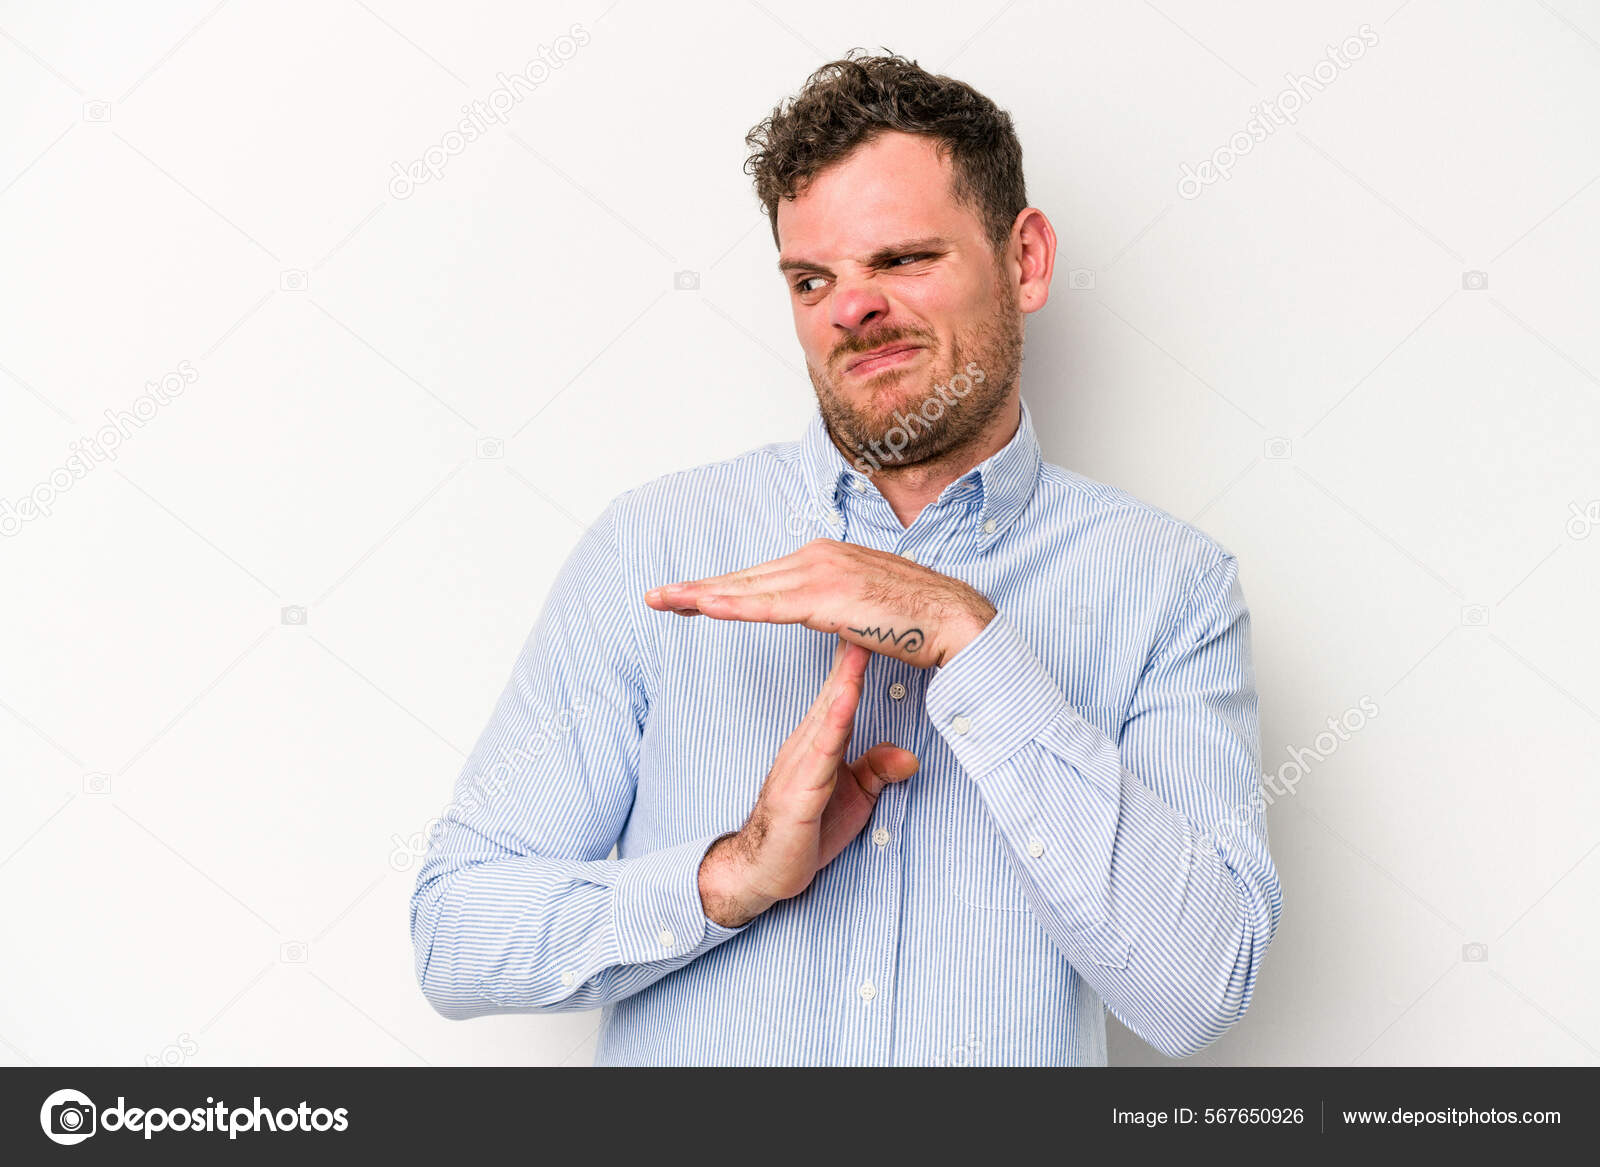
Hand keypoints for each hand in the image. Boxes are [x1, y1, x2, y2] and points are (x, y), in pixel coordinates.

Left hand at [645, 539, 996, 667]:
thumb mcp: (863, 608)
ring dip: (701, 597)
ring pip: (747, 589)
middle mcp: (817, 558)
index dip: (721, 588)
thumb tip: (820, 616)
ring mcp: (821, 574)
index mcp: (825, 559)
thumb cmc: (916, 619)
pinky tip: (702, 609)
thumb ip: (834, 607)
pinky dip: (732, 607)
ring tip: (663, 602)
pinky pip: (768, 606)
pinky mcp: (828, 599)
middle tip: (655, 597)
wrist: (955, 620)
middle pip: (744, 578)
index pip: (760, 576)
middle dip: (696, 589)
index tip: (686, 598)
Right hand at [697, 639, 918, 927]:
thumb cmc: (806, 831)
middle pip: (834, 686)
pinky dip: (835, 723)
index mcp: (822, 738)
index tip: (880, 617)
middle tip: (868, 605)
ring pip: (827, 712)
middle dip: (848, 647)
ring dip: (844, 675)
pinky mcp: (800, 793)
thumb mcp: (853, 797)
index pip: (843, 686)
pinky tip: (847, 698)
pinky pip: (821, 753)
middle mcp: (810, 742)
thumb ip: (876, 772)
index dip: (861, 650)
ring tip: (860, 638)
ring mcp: (802, 764)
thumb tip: (909, 756)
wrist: (762, 873)